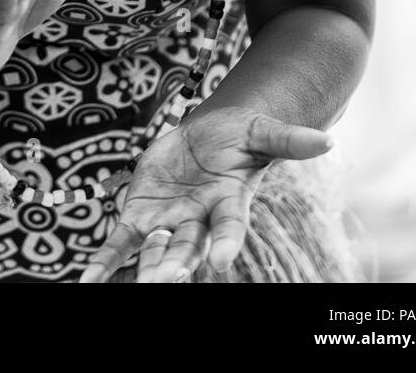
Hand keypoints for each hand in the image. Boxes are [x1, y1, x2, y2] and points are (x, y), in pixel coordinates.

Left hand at [79, 105, 333, 282]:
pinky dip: (104, 262)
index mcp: (229, 203)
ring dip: (144, 267)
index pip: (230, 226)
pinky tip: (87, 281)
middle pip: (188, 248)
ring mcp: (168, 222)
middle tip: (164, 280)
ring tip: (133, 284)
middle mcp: (198, 221)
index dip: (226, 243)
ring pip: (154, 251)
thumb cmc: (238, 136)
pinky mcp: (141, 216)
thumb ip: (287, 140)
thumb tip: (328, 139)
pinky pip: (120, 243)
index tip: (221, 262)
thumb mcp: (260, 131)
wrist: (206, 136)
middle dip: (176, 264)